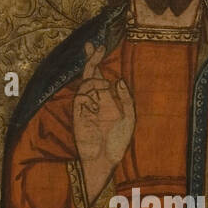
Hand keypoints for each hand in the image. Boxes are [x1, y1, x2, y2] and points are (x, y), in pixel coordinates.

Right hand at [72, 42, 135, 200]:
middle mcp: (94, 101)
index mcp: (106, 99)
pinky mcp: (78, 115)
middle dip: (91, 59)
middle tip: (93, 46)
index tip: (97, 46)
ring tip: (104, 87)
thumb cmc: (117, 143)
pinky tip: (97, 104)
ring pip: (85, 85)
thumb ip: (126, 99)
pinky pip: (81, 99)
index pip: (99, 75)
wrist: (104, 161)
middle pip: (89, 74)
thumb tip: (117, 80)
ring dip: (95, 81)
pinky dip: (89, 96)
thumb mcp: (129, 118)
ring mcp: (85, 107)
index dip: (96, 60)